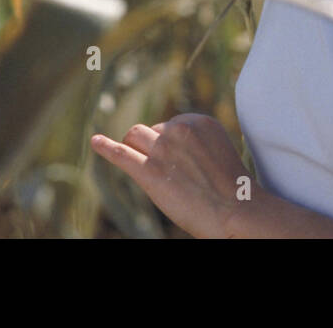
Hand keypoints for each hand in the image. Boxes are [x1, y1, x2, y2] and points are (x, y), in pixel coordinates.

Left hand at [91, 114, 252, 238]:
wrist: (236, 211)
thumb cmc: (230, 189)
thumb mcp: (216, 152)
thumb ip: (194, 142)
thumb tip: (167, 143)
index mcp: (199, 121)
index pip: (169, 125)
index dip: (170, 147)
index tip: (181, 165)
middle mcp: (180, 128)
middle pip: (151, 130)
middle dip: (153, 149)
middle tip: (171, 175)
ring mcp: (163, 150)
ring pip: (134, 136)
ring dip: (137, 150)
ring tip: (146, 169)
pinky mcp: (150, 173)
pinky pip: (121, 155)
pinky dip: (105, 148)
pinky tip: (95, 142)